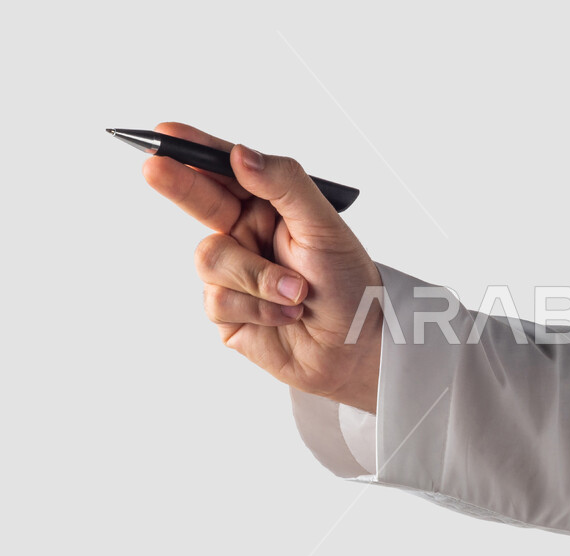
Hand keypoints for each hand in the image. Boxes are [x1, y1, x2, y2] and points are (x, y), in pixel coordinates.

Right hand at [143, 122, 383, 412]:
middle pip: (200, 201)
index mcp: (271, 206)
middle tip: (154, 167)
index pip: (228, 171)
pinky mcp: (227, 312)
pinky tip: (285, 314)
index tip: (166, 133)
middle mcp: (247, 234)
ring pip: (210, 258)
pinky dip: (257, 307)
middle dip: (179, 185)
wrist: (356, 347)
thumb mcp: (324, 226)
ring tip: (297, 292)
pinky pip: (218, 300)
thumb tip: (240, 155)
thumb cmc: (349, 284)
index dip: (196, 151)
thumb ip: (285, 185)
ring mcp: (233, 273)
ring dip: (256, 276)